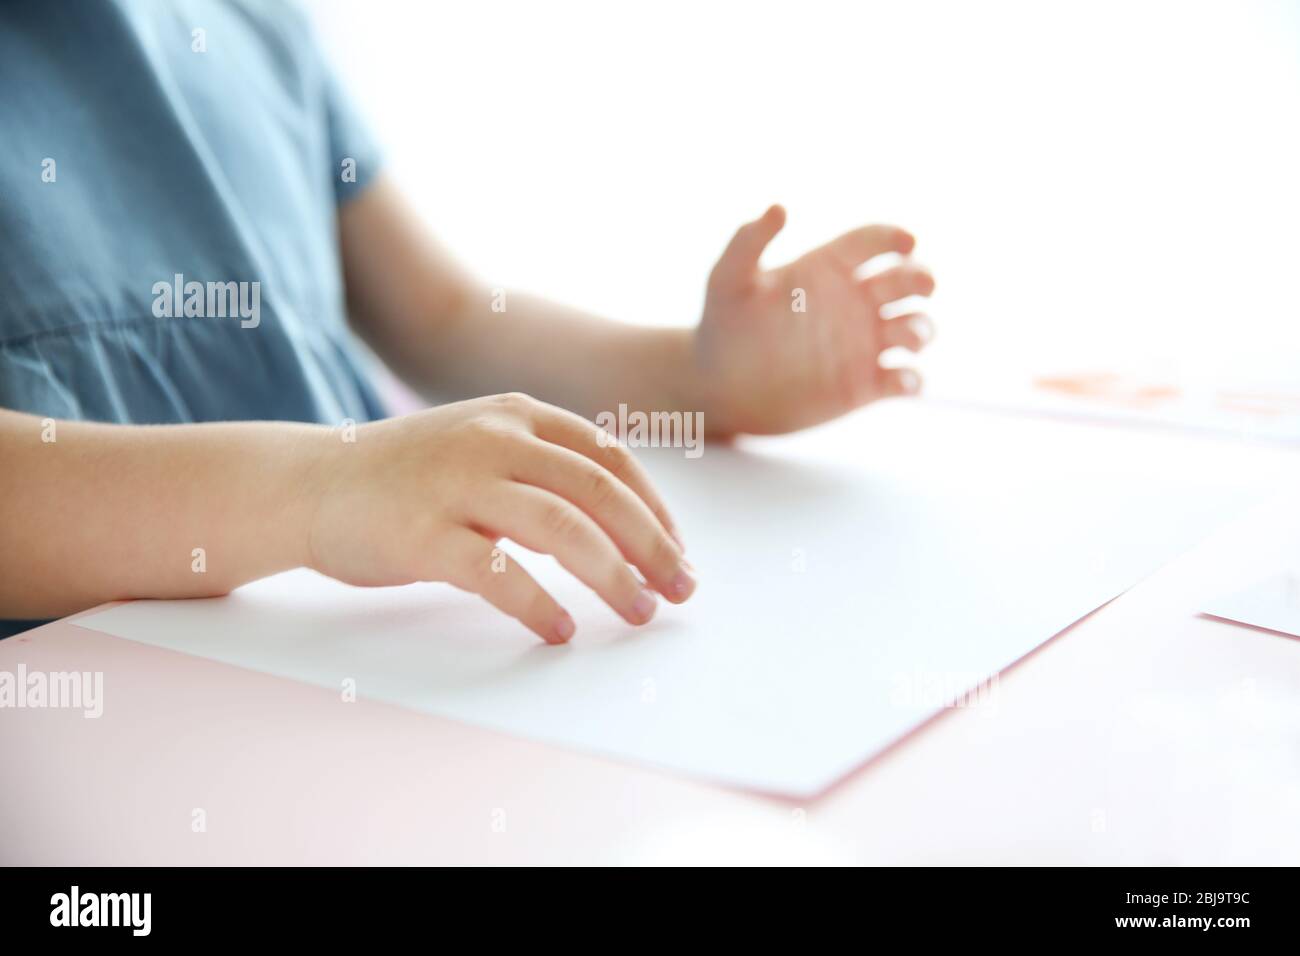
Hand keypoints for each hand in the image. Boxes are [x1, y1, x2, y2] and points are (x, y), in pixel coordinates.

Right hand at [306, 393, 693, 642]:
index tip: (678, 552)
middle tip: (680, 590)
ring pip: (561, 527)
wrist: (307, 483)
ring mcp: (456, 482)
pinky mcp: (421, 533)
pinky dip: (538, 605)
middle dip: (651, 545)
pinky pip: (497, 572)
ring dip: (612, 575)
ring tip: (639, 612)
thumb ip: (544, 469)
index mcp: (517, 416)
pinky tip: (560, 631)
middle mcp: (493, 439)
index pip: (609, 458)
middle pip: (597, 491)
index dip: (654, 508)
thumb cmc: (409, 477)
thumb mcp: (482, 447)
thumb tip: (624, 526)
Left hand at [694, 206, 934, 435]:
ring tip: (908, 335)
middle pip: (906, 281)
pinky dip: (912, 380)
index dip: (894, 238)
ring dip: (922, 328)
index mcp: (827, 269)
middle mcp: (853, 302)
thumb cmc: (723, 327)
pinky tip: (902, 381)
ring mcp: (862, 343)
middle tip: (923, 286)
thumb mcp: (726, 280)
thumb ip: (748, 241)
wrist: (720, 386)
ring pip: (914, 327)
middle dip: (922, 279)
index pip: (873, 242)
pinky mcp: (864, 385)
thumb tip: (779, 207)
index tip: (907, 243)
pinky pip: (904, 379)